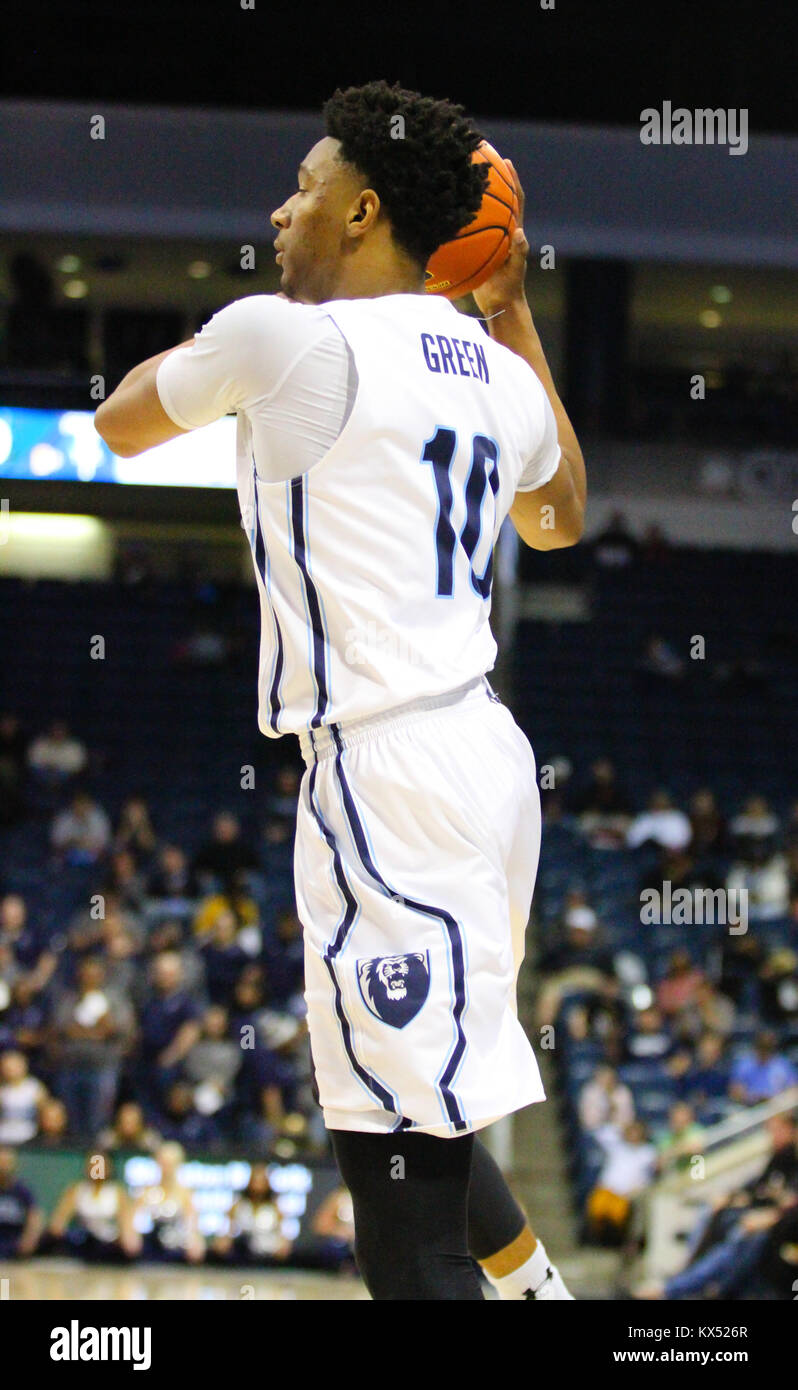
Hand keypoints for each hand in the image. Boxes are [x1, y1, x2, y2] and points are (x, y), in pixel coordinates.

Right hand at [472, 160, 529, 317]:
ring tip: (459, 182)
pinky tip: (444, 215)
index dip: (513, 181)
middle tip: (479, 162)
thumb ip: (519, 252)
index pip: (516, 200)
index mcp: (514, 232)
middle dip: (492, 180)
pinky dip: (459, 222)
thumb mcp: (515, 271)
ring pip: (480, 214)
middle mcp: (502, 232)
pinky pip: (466, 232)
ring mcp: (489, 241)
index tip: (506, 162)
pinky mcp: (477, 250)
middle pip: (498, 200)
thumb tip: (519, 231)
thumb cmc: (510, 289)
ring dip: (472, 198)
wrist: (500, 305)